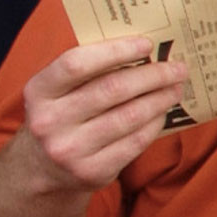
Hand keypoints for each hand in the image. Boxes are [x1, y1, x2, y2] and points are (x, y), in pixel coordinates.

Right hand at [18, 36, 187, 191]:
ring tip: (176, 88)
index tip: (147, 44)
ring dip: (160, 99)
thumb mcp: (57, 92)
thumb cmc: (61, 117)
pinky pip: (135, 142)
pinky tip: (163, 113)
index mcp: (38, 91)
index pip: (76, 63)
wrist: (40, 170)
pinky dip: (155, 124)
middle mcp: (49, 121)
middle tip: (178, 68)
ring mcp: (70, 150)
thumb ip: (88, 71)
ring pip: (129, 116)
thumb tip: (143, 49)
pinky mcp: (92, 171)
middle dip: (153, 75)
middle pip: (112, 89)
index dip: (115, 51)